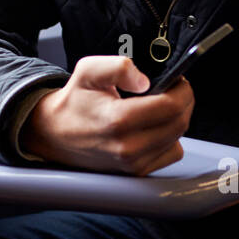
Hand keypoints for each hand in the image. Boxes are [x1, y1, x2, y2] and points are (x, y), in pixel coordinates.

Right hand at [23, 55, 192, 174]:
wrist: (55, 133)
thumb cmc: (74, 101)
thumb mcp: (88, 70)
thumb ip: (118, 67)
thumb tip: (145, 81)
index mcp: (118, 120)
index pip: (171, 106)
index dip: (182, 89)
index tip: (177, 79)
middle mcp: (128, 147)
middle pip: (179, 123)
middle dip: (183, 101)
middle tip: (172, 89)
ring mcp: (133, 164)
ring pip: (178, 138)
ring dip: (176, 119)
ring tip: (159, 106)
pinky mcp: (136, 172)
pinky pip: (171, 153)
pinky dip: (169, 138)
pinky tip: (153, 126)